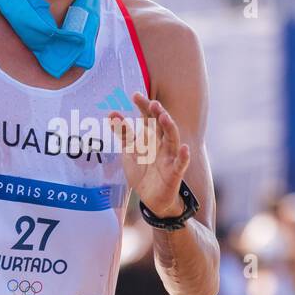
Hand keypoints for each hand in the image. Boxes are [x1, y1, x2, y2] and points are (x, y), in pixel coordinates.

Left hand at [108, 91, 189, 218]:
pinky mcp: (175, 173)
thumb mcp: (130, 151)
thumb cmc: (143, 172)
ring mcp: (169, 157)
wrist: (152, 199)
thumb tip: (111, 113)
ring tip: (164, 117)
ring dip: (170, 128)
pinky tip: (184, 148)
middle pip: (162, 125)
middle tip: (153, 103)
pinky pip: (181, 164)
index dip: (144, 106)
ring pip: (173, 140)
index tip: (135, 95)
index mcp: (151, 138)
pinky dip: (183, 156)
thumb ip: (123, 133)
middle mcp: (162, 144)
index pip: (148, 118)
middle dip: (158, 114)